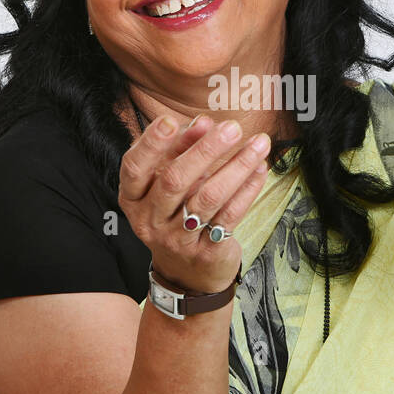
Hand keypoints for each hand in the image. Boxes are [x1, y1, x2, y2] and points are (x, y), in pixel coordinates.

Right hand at [117, 114, 271, 294]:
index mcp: (133, 199)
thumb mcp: (167, 184)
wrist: (187, 274)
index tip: (170, 120)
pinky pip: (230, 216)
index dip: (151, 144)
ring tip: (259, 144)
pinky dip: (247, 190)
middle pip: (174, 181)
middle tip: (231, 127)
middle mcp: (150, 220)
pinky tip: (260, 169)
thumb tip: (203, 122)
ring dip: (236, 166)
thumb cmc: (176, 215)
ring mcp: (177, 239)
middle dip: (205, 150)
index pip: (134, 168)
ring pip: (208, 197)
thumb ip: (180, 152)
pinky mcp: (205, 252)